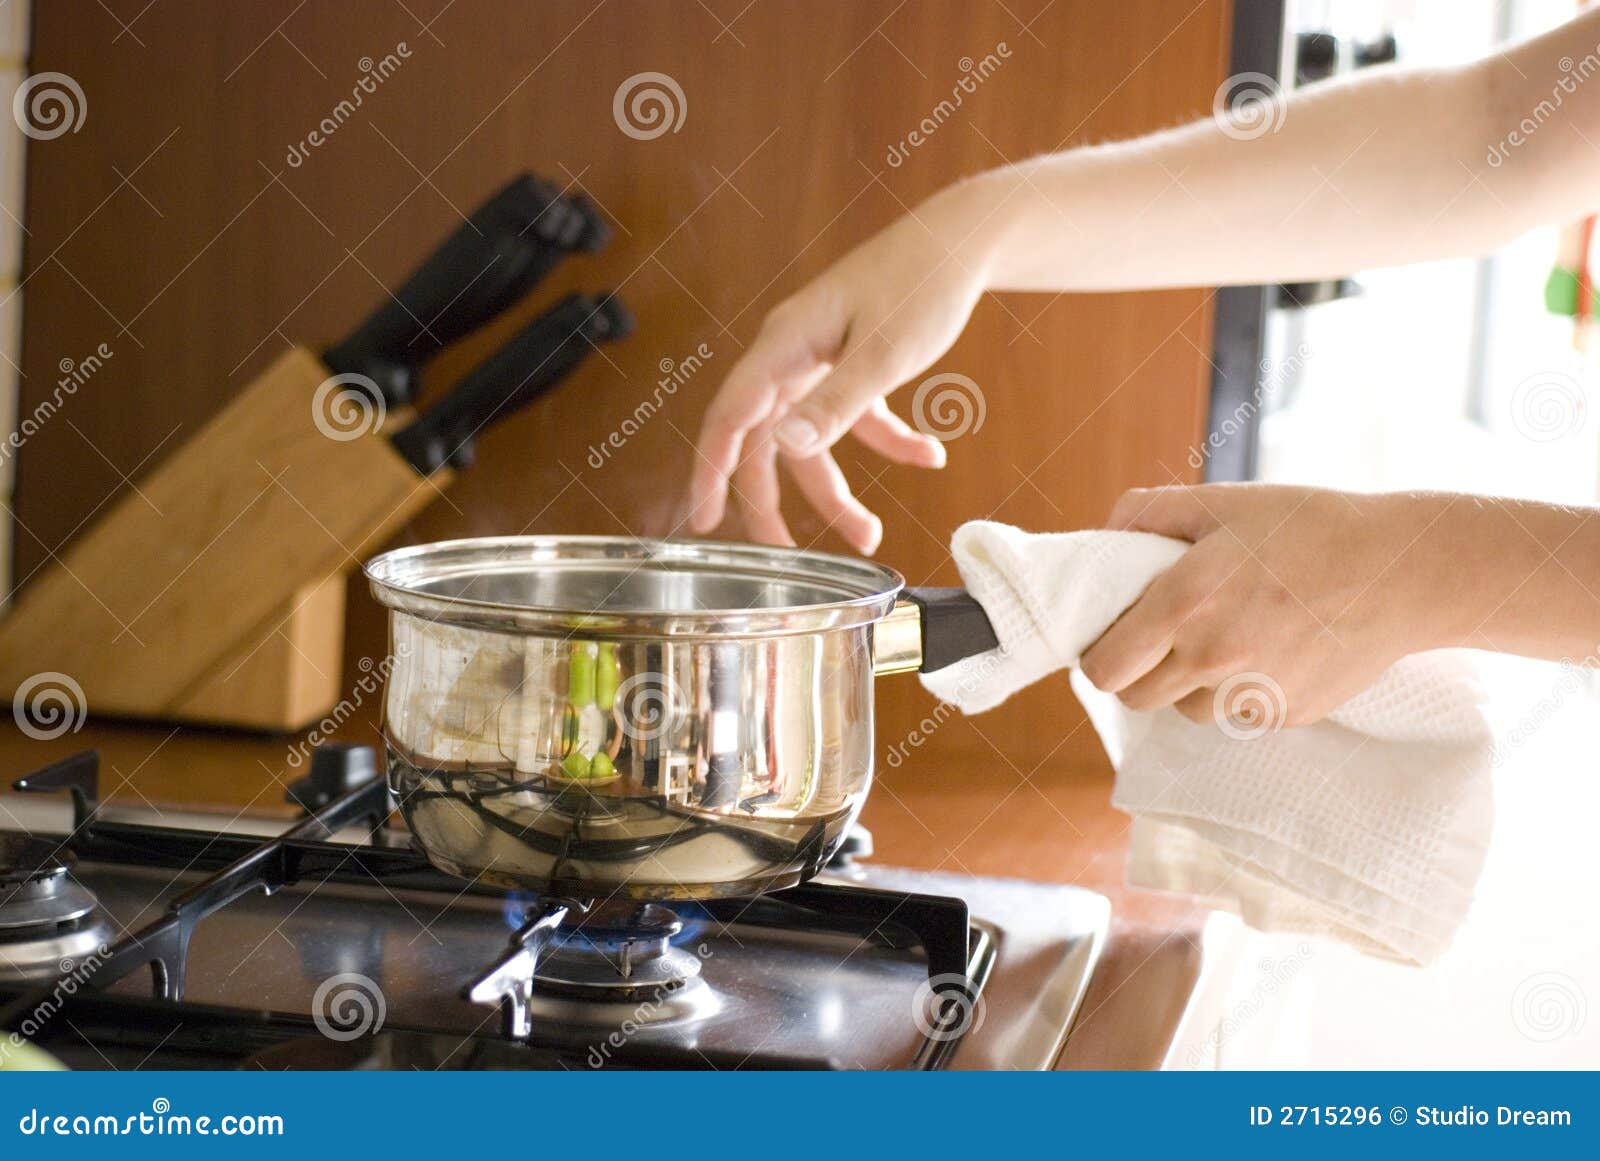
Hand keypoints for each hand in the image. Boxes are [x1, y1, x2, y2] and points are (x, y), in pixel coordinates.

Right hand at [684, 180, 1000, 552]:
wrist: (963, 240)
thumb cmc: (922, 284)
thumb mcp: (884, 353)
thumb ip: (835, 403)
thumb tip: (783, 445)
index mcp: (785, 345)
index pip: (730, 416)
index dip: (709, 470)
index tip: (702, 519)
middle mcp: (792, 354)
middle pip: (762, 441)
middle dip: (770, 502)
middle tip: (783, 554)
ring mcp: (821, 360)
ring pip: (809, 442)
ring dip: (836, 490)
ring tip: (869, 535)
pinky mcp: (853, 364)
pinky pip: (855, 420)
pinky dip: (888, 444)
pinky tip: (930, 456)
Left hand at [1079, 484, 1470, 727]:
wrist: (1399, 570)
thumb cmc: (1307, 527)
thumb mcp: (1222, 502)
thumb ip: (1149, 512)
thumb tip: (1105, 536)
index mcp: (1183, 604)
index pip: (1103, 669)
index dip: (1099, 655)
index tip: (1112, 638)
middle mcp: (1210, 657)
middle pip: (1135, 698)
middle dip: (1138, 672)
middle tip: (1162, 638)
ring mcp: (1249, 693)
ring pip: (1185, 711)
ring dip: (1189, 685)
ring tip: (1226, 636)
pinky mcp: (1286, 714)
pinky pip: (1236, 715)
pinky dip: (1239, 692)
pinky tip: (1269, 649)